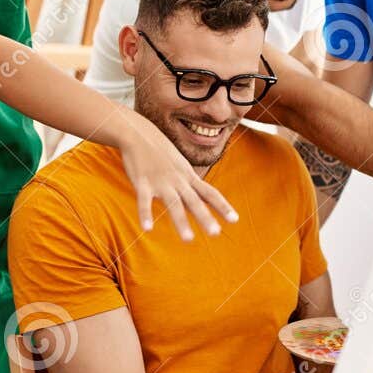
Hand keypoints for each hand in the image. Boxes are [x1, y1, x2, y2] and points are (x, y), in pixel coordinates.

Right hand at [118, 116, 238, 240]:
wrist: (137, 133)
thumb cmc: (160, 150)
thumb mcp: (180, 165)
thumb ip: (190, 183)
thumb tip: (203, 197)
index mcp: (188, 177)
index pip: (210, 193)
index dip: (222, 206)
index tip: (235, 220)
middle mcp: (178, 180)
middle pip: (194, 201)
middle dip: (205, 218)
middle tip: (216, 234)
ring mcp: (160, 182)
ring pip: (173, 204)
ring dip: (181, 222)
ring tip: (189, 240)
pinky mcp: (142, 182)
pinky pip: (144, 201)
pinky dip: (145, 215)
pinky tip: (147, 229)